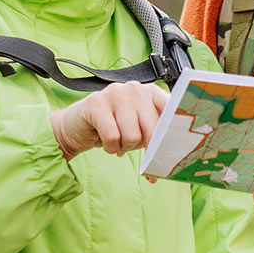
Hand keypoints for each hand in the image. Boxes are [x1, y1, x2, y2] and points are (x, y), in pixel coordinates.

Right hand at [50, 82, 169, 160]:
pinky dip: (110, 147)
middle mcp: (136, 89)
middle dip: (144, 146)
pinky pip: (112, 137)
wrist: (77, 126)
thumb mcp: (140, 130)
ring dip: (124, 147)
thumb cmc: (115, 127)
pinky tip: (105, 141)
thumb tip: (172, 163)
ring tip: (117, 140)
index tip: (176, 150)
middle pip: (153, 129)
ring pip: (132, 136)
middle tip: (132, 145)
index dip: (175, 132)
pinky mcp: (96, 103)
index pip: (172, 111)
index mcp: (152, 92)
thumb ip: (158, 137)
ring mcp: (115, 93)